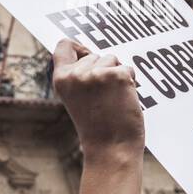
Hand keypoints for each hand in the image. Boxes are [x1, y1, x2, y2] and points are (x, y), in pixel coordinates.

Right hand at [51, 39, 144, 163]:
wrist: (111, 147)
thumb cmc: (96, 125)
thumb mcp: (76, 97)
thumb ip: (78, 76)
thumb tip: (92, 55)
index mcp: (61, 79)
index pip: (63, 46)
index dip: (77, 46)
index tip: (85, 53)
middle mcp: (76, 74)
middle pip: (95, 55)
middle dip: (103, 69)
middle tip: (102, 97)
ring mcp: (96, 74)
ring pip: (113, 59)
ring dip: (117, 75)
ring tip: (112, 99)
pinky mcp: (117, 76)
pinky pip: (128, 69)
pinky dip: (130, 82)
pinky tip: (123, 100)